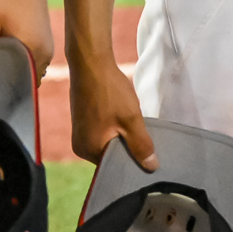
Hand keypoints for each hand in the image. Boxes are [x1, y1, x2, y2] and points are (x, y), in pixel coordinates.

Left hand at [0, 0, 54, 84]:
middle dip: (0, 85)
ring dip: (4, 73)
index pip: (18, 86)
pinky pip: (24, 59)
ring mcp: (43, 46)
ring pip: (22, 70)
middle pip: (21, 80)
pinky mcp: (39, 38)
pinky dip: (9, 62)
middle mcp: (44, 53)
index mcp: (35, 52)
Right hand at [70, 51, 156, 169]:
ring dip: (123, 136)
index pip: (115, 166)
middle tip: (147, 140)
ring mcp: (80, 134)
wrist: (91, 64)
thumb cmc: (109, 91)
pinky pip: (102, 133)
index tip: (150, 156)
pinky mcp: (83, 122)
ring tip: (136, 125)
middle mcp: (81, 146)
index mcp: (89, 151)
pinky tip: (125, 117)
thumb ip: (141, 145)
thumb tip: (151, 167)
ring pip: (108, 143)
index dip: (133, 162)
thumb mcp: (131, 119)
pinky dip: (115, 128)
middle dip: (129, 149)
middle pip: (111, 156)